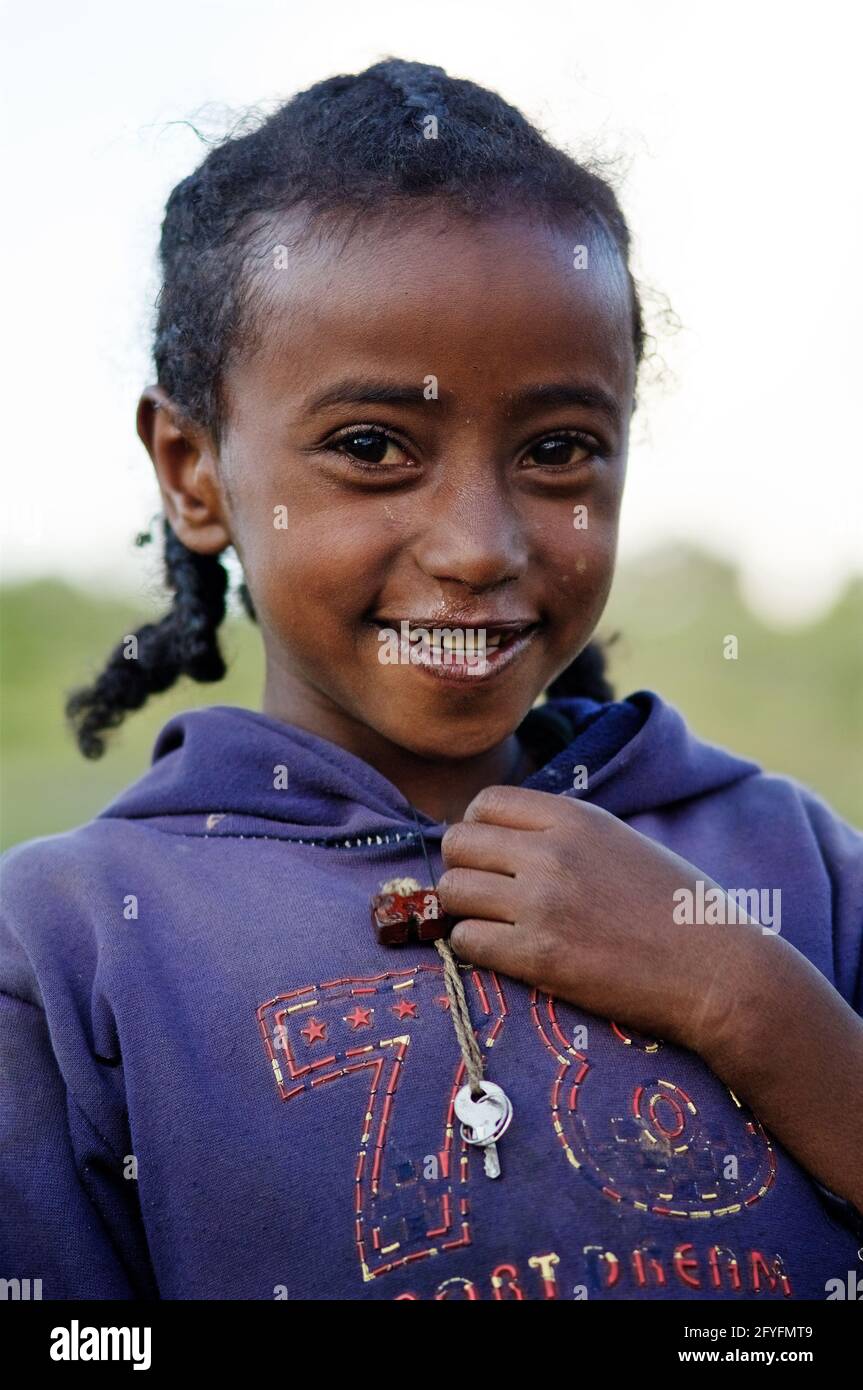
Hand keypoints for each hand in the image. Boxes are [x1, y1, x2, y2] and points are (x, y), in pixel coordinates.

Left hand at [438, 785, 751, 1057]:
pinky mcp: (537, 956)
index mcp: (576, 817)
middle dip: (463, 868)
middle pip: (458, 843)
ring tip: (491, 925)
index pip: (486, 803)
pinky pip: (466, 940)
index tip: (491, 856)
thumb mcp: (621, 843)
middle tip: (483, 894)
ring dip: (463, 910)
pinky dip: (474, 947)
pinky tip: (503, 953)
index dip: (478, 830)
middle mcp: (551, 851)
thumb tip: (503, 840)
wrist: (718, 972)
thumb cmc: (678, 909)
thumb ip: (565, 834)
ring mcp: (541, 903)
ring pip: (451, 891)